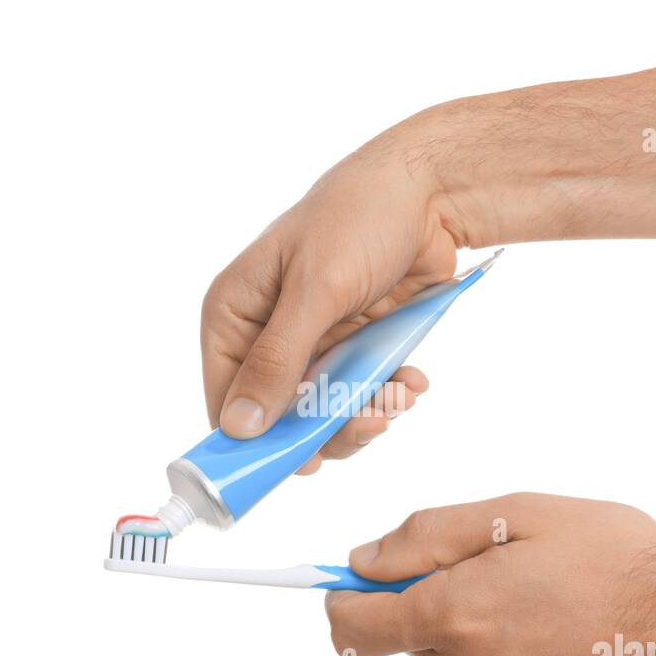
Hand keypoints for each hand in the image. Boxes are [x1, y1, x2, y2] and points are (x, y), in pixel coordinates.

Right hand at [200, 133, 463, 472]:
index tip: (296, 464)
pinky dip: (387, 396)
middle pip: (280, 416)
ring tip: (398, 397)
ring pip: (325, 413)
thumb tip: (239, 427)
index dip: (254, 440)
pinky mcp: (353, 346)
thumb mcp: (316, 289)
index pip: (226, 399)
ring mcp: (313, 343)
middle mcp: (266, 333)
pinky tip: (412, 381)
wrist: (429, 191)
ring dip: (364, 414)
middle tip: (368, 423)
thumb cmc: (359, 217)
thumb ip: (279, 360)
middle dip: (326, 427)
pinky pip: (361, 394)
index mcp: (235, 313)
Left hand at [324, 493, 655, 655]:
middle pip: (403, 644)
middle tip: (491, 572)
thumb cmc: (614, 554)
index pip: (353, 627)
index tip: (358, 581)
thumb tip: (360, 562)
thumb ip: (424, 538)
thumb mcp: (515, 515)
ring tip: (534, 605)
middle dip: (424, 606)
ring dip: (463, 638)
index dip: (343, 599)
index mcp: (456, 616)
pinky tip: (552, 641)